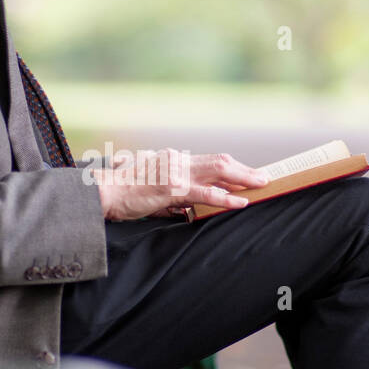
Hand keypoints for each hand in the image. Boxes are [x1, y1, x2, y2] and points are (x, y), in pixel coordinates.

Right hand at [88, 149, 267, 221]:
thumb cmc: (124, 193)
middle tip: (264, 178)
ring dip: (243, 179)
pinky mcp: (173, 188)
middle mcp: (178, 161)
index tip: (248, 174)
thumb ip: (173, 195)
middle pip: (219, 162)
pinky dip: (226, 197)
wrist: (105, 192)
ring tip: (261, 186)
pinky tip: (241, 202)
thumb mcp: (152, 188)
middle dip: (244, 170)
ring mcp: (176, 173)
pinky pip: (206, 193)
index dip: (232, 168)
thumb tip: (188, 208)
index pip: (209, 161)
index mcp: (174, 160)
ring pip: (218, 171)